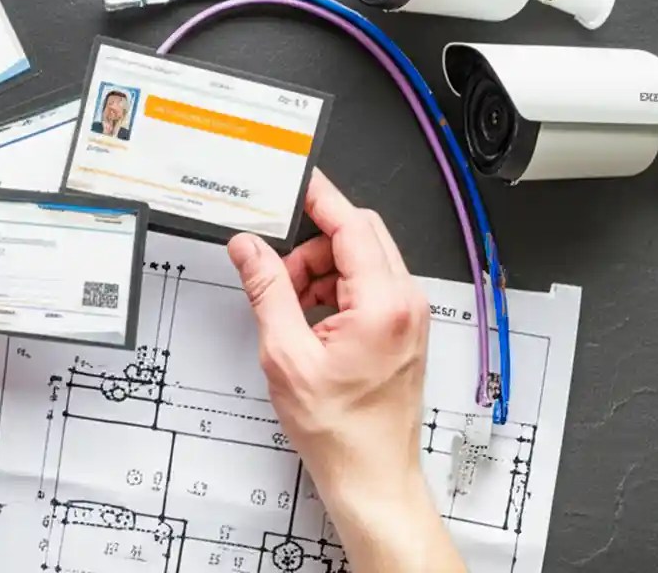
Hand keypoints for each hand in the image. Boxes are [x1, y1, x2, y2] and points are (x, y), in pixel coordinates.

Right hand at [228, 170, 462, 571]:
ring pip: (360, 259)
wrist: (370, 474)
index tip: (294, 183)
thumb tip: (250, 248)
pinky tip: (309, 320)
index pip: (351, 223)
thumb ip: (266, 290)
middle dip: (312, 243)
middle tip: (276, 267)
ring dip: (320, 269)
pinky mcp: (401, 328)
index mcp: (383, 303)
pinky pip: (366, 285)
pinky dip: (333, 290)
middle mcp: (405, 303)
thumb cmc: (340, 429)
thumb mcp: (286, 355)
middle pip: (358, 235)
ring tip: (291, 306)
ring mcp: (408, 315)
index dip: (318, 197)